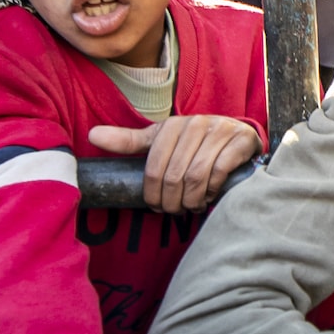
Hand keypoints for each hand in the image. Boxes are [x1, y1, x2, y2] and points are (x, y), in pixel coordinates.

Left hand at [87, 114, 261, 213]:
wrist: (237, 137)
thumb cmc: (193, 144)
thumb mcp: (161, 141)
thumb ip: (128, 141)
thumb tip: (92, 135)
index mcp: (172, 125)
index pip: (153, 167)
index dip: (153, 194)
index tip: (157, 206)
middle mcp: (196, 123)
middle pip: (174, 175)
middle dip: (172, 201)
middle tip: (175, 210)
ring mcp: (221, 130)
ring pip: (196, 176)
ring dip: (192, 199)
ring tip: (191, 206)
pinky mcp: (241, 141)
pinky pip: (220, 172)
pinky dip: (212, 191)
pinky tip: (210, 196)